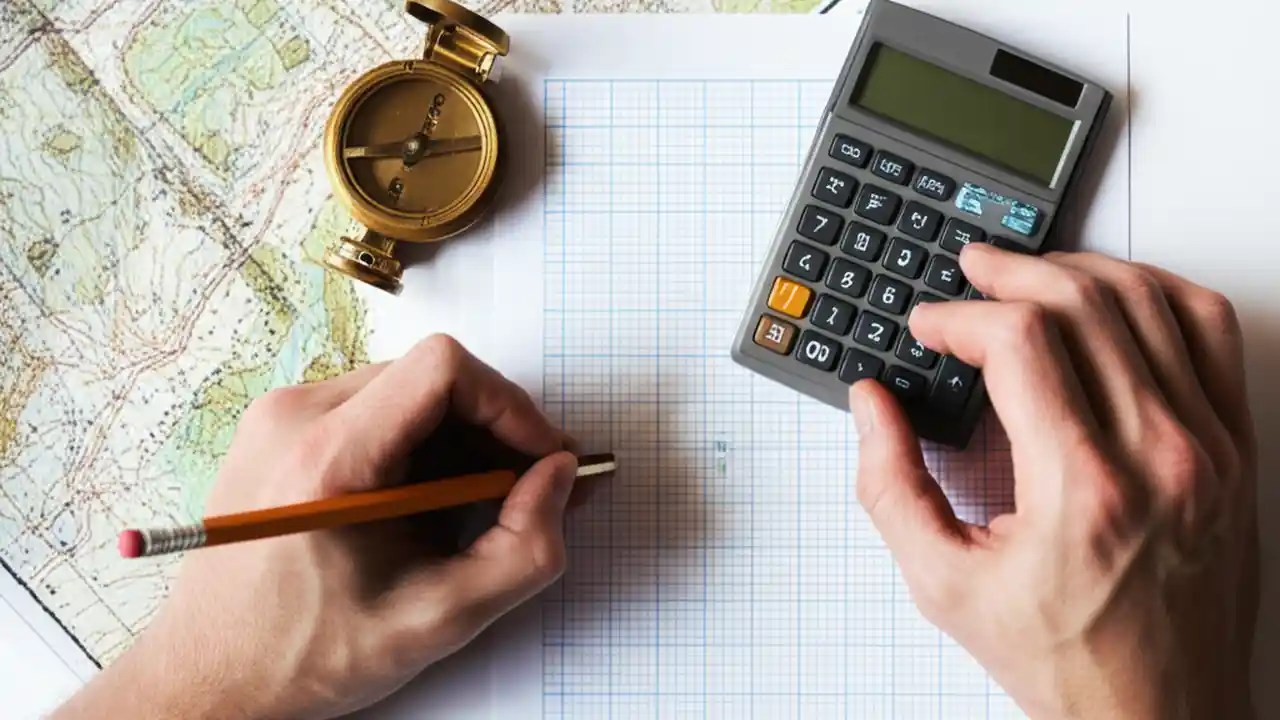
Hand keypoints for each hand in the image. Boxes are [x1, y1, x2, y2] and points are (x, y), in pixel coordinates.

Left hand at [55, 335, 577, 718]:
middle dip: (492, 427)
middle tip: (526, 487)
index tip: (541, 455)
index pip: (442, 368)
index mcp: (328, 459)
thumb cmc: (306, 653)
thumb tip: (560, 477)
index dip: (510, 404)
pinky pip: (372, 407)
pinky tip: (421, 503)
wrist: (210, 672)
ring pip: (405, 389)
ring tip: (468, 507)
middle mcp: (295, 417)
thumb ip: (524, 549)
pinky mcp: (278, 427)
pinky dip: (416, 442)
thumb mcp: (438, 619)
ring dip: (456, 437)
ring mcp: (280, 416)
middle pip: (430, 376)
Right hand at [850, 244, 1257, 718]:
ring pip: (1148, 301)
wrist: (1159, 713)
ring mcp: (1209, 447)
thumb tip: (871, 405)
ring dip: (1077, 271)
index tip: (931, 326)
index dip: (960, 317)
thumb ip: (891, 485)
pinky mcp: (1236, 448)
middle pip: (1082, 305)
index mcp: (1080, 489)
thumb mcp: (943, 584)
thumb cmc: (1062, 657)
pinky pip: (1208, 330)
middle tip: (971, 274)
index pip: (1020, 343)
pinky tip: (1114, 296)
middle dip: (1011, 273)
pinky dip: (1156, 292)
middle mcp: (1158, 456)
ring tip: (1030, 276)